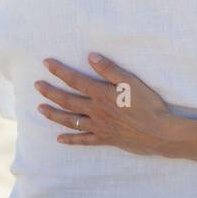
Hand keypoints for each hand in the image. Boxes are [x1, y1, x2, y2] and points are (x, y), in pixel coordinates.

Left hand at [34, 53, 175, 154]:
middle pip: (67, 101)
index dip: (59, 71)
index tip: (46, 63)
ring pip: (70, 121)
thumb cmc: (148, 104)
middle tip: (37, 86)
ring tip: (40, 109)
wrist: (159, 131)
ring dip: (54, 115)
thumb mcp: (131, 82)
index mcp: (101, 94)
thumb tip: (91, 56)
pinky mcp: (105, 139)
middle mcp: (96, 111)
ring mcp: (99, 127)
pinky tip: (59, 139)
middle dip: (50, 92)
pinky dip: (71, 140)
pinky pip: (84, 141)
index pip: (75, 80)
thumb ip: (110, 69)